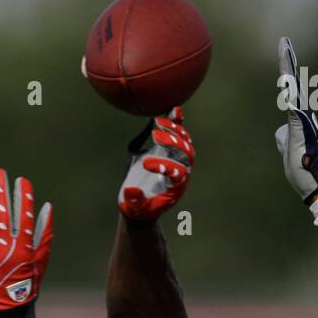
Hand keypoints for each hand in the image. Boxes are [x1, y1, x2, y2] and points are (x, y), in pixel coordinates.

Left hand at [0, 169, 52, 317]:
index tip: (21, 180)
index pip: (24, 215)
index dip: (23, 196)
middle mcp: (3, 246)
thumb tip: (46, 206)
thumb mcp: (40, 259)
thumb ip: (44, 233)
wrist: (6, 308)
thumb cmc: (26, 282)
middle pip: (2, 211)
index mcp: (23, 247)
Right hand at [118, 107, 195, 221]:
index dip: (166, 167)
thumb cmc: (138, 208)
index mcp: (175, 188)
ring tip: (159, 122)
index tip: (147, 166)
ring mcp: (176, 159)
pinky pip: (177, 133)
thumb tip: (131, 190)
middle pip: (186, 154)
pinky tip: (174, 109)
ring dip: (175, 130)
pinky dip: (176, 122)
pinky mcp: (169, 150)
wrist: (140, 202)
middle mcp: (180, 172)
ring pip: (185, 141)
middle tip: (157, 137)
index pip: (178, 174)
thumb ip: (134, 200)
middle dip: (174, 143)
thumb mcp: (134, 208)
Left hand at [275, 36, 317, 204]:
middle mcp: (303, 115)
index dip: (288, 72)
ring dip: (288, 72)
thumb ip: (284, 136)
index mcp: (298, 118)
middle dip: (288, 62)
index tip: (285, 52)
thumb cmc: (302, 168)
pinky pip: (294, 110)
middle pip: (293, 84)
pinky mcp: (300, 131)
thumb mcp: (287, 148)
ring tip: (285, 50)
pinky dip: (291, 97)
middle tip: (284, 41)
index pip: (290, 90)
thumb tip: (281, 131)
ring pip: (293, 91)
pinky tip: (288, 84)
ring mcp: (302, 121)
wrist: (313, 183)